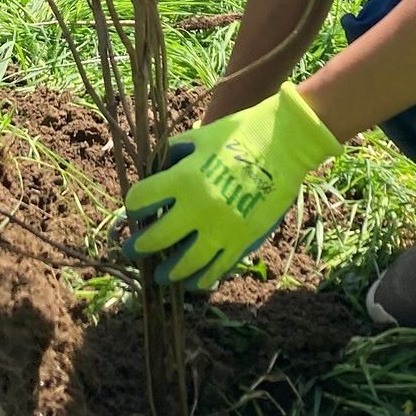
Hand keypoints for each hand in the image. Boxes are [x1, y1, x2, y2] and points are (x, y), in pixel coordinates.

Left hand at [122, 83, 339, 290]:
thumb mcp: (197, 139)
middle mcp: (197, 209)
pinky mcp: (242, 242)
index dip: (134, 206)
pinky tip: (191, 280)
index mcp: (183, 180)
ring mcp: (221, 230)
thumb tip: (152, 174)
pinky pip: (216, 270)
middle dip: (138, 246)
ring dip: (166, 272)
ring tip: (159, 275)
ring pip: (183, 265)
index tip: (136, 209)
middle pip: (155, 239)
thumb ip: (171, 156)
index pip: (141, 201)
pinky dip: (200, 279)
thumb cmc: (238, 135)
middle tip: (132, 249)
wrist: (284, 144)